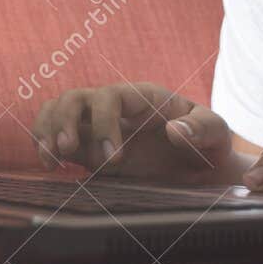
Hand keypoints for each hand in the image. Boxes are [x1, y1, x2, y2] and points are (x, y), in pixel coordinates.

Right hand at [30, 82, 237, 179]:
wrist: (203, 167)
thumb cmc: (210, 144)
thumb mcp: (218, 133)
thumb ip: (201, 128)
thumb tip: (174, 130)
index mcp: (145, 98)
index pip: (111, 96)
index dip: (104, 123)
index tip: (115, 159)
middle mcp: (117, 108)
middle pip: (77, 97)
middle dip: (66, 122)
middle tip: (68, 151)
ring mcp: (99, 126)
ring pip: (59, 109)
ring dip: (47, 129)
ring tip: (50, 160)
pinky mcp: (89, 147)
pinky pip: (56, 132)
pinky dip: (44, 141)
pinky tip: (49, 163)